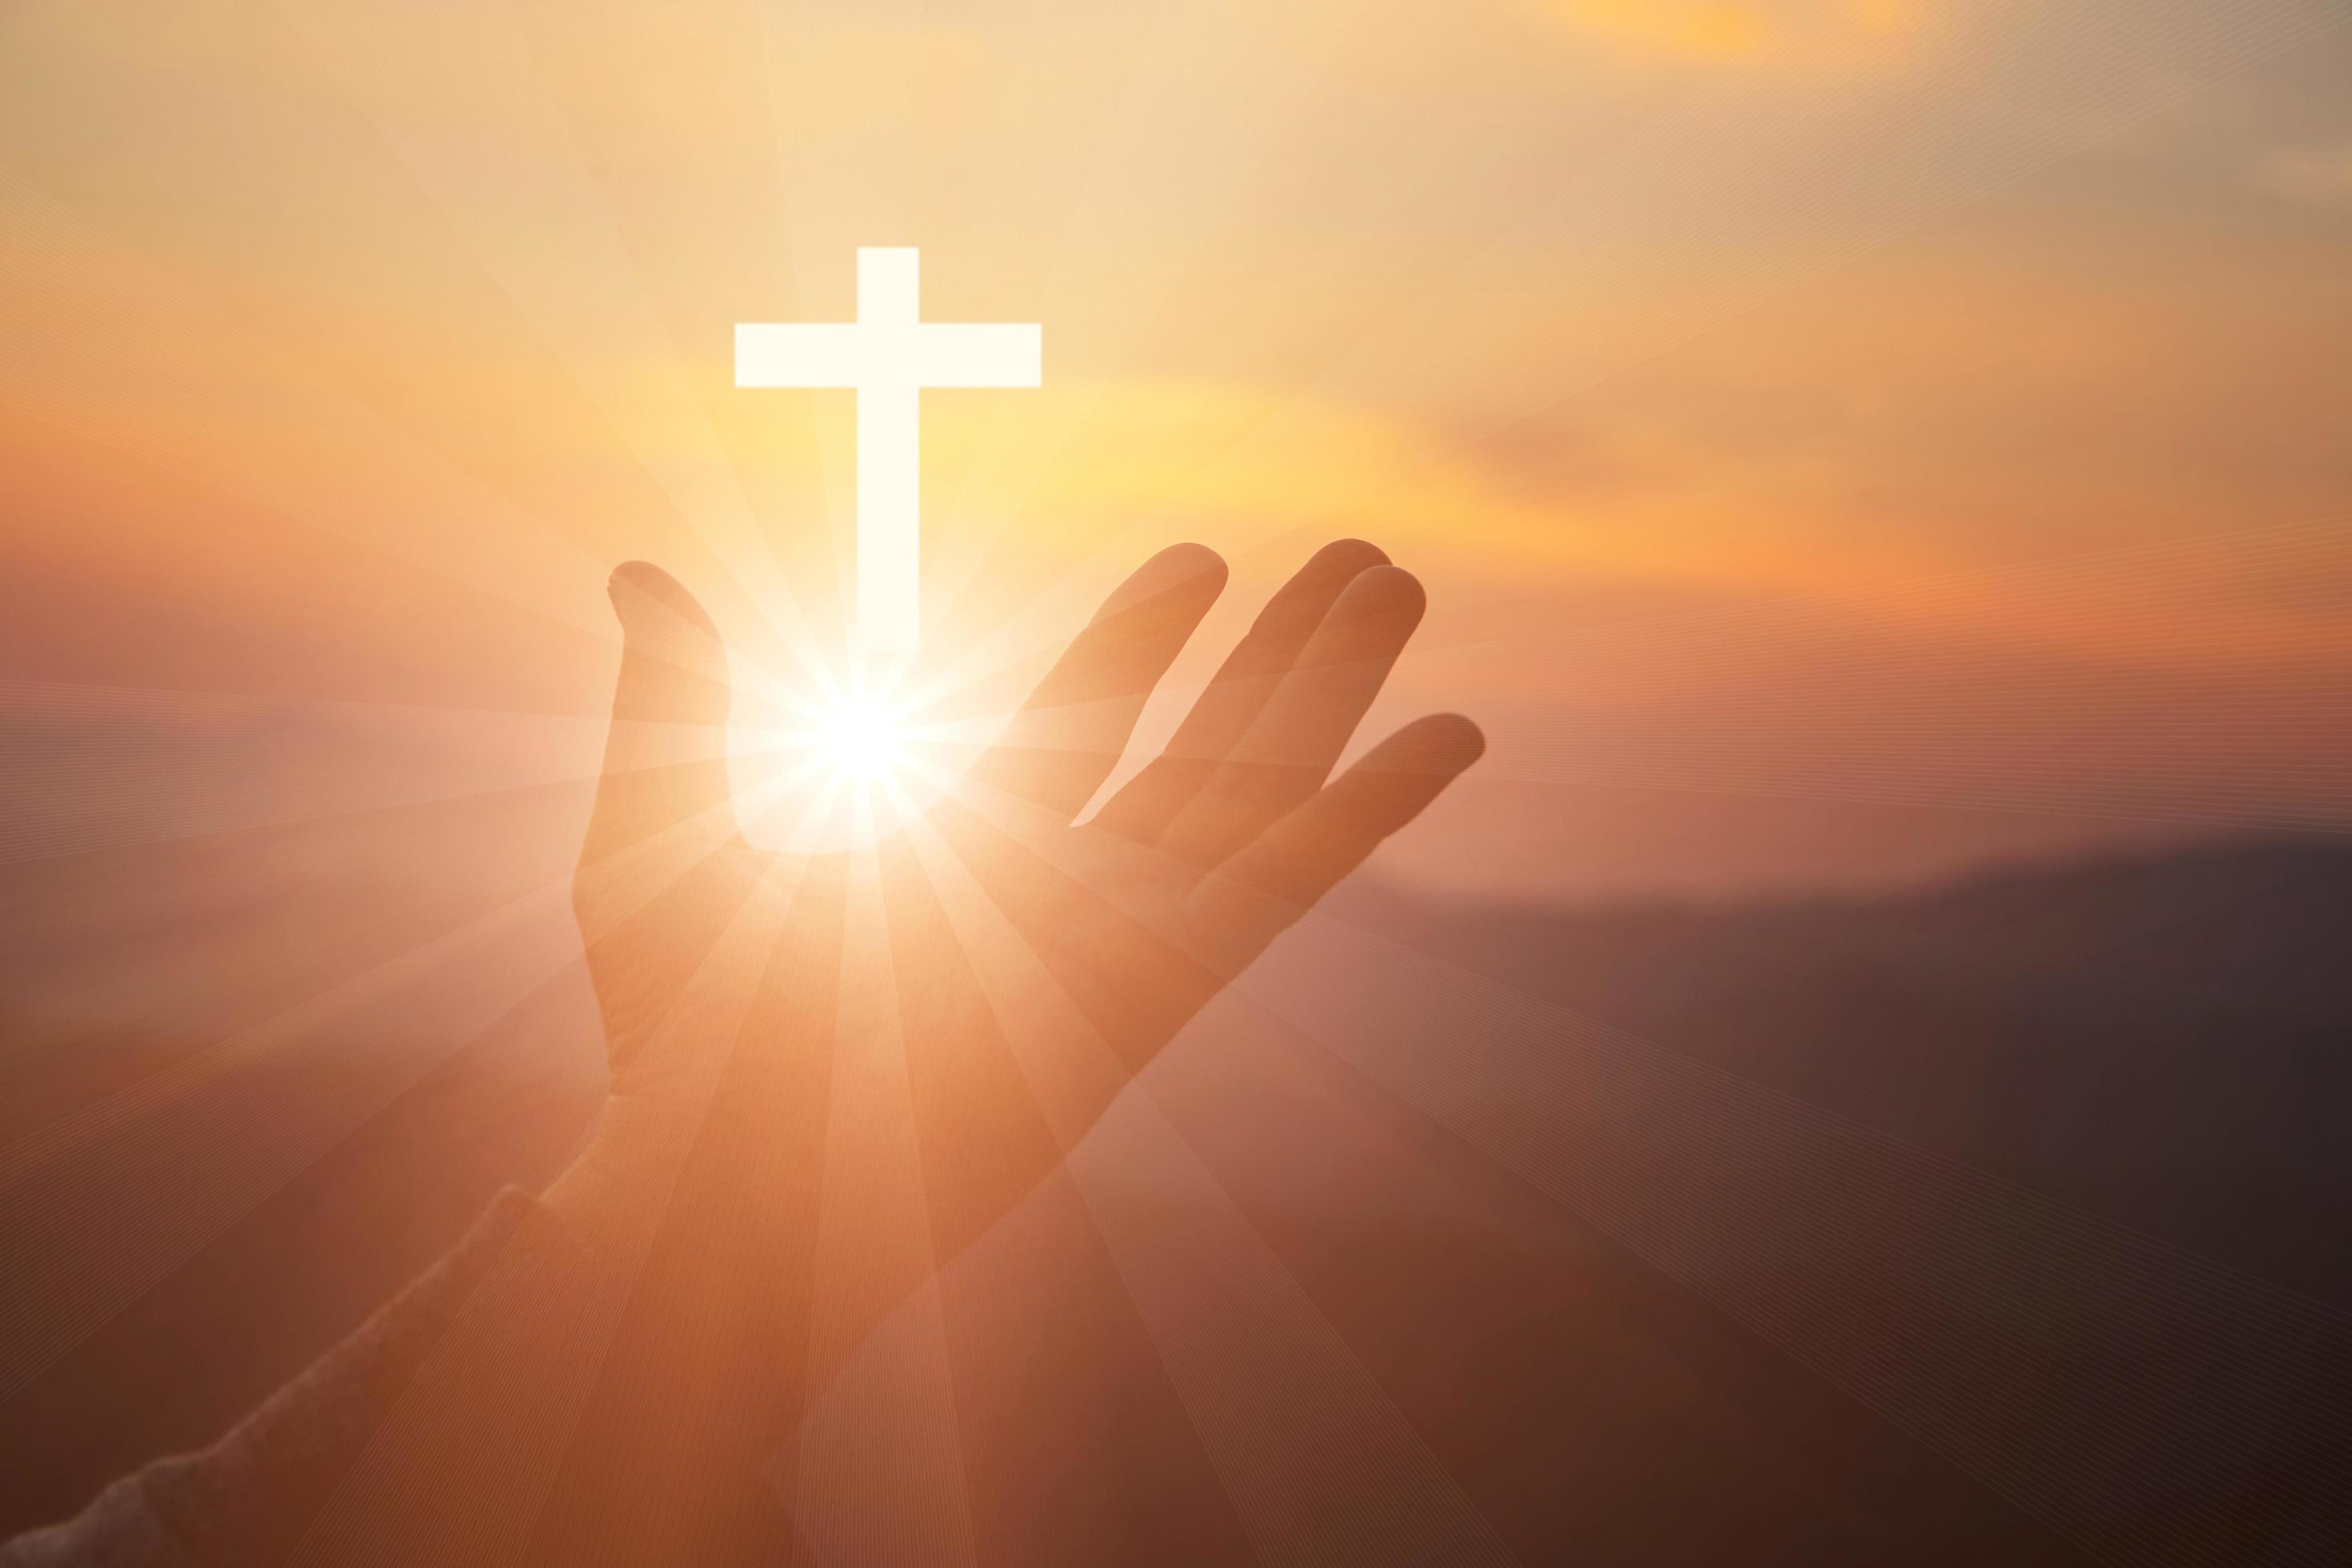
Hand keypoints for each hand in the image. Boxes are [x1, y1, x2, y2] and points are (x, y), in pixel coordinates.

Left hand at [532, 541, 1479, 1557]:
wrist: (712, 1197)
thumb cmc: (667, 1050)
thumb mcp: (653, 848)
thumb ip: (674, 702)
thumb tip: (641, 572)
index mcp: (961, 840)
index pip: (1080, 709)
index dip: (1144, 634)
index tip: (1202, 559)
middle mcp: (1059, 886)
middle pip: (1201, 739)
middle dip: (1283, 649)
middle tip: (1360, 555)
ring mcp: (1113, 937)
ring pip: (1254, 786)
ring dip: (1333, 687)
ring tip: (1401, 582)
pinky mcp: (1155, 995)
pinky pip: (1284, 888)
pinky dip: (1372, 814)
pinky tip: (1450, 738)